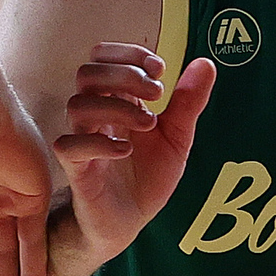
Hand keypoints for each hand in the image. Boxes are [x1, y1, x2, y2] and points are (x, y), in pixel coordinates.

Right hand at [43, 47, 218, 275]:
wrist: (130, 221)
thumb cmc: (147, 176)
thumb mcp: (177, 137)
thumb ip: (188, 102)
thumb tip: (206, 63)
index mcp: (116, 100)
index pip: (103, 56)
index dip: (130, 53)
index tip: (159, 69)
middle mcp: (95, 116)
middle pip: (87, 73)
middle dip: (125, 75)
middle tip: (156, 95)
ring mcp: (83, 141)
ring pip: (77, 105)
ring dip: (118, 108)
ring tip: (148, 124)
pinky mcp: (76, 170)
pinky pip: (69, 146)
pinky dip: (100, 143)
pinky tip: (127, 150)